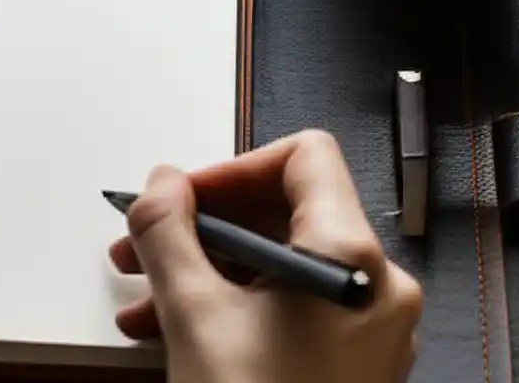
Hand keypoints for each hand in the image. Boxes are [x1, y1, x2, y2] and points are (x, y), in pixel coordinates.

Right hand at [109, 130, 421, 382]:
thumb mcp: (193, 314)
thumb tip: (161, 183)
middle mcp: (373, 285)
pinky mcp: (348, 359)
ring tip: (144, 296)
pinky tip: (173, 328)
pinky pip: (288, 305)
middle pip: (284, 211)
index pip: (303, 158)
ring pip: (278, 263)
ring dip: (204, 268)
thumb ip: (167, 232)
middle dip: (202, 226)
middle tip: (144, 242)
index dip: (231, 168)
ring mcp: (365, 327)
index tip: (178, 196)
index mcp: (349, 257)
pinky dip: (231, 303)